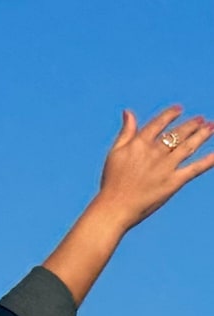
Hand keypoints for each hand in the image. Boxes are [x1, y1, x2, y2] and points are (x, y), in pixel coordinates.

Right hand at [97, 105, 213, 231]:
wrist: (115, 207)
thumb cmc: (111, 181)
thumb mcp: (115, 153)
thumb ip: (125, 132)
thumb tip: (128, 112)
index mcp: (139, 143)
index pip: (159, 123)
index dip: (170, 115)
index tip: (179, 109)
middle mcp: (155, 152)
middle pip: (178, 134)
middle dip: (192, 125)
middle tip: (202, 120)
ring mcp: (166, 166)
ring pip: (188, 146)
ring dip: (202, 135)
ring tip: (211, 128)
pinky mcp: (174, 182)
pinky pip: (195, 168)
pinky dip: (209, 160)